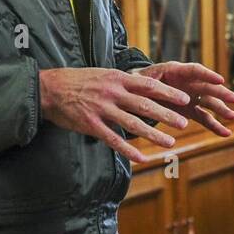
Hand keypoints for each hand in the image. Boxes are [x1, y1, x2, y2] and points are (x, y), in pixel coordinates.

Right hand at [38, 67, 191, 163]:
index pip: (149, 85)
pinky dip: (129, 151)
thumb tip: (145, 87)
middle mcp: (112, 93)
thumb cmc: (78, 81)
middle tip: (184, 123)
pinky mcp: (91, 125)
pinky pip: (113, 140)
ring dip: (153, 135)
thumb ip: (123, 83)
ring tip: (170, 143)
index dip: (168, 93)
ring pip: (133, 124)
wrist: (49, 89)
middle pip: (145, 105)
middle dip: (166, 115)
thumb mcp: (103, 75)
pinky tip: (142, 159)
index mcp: (117, 79)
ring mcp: (102, 109)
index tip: (185, 99)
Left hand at [131, 62, 233, 137]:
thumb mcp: (138, 80)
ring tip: (233, 116)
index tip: (221, 80)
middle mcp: (188, 83)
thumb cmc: (137, 82)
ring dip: (221, 109)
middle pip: (207, 87)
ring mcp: (191, 97)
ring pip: (209, 103)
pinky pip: (205, 118)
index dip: (208, 75)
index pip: (195, 70)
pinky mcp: (190, 111)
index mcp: (176, 71)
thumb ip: (146, 84)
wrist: (136, 92)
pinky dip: (215, 126)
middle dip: (221, 93)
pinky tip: (226, 133)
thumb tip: (153, 91)